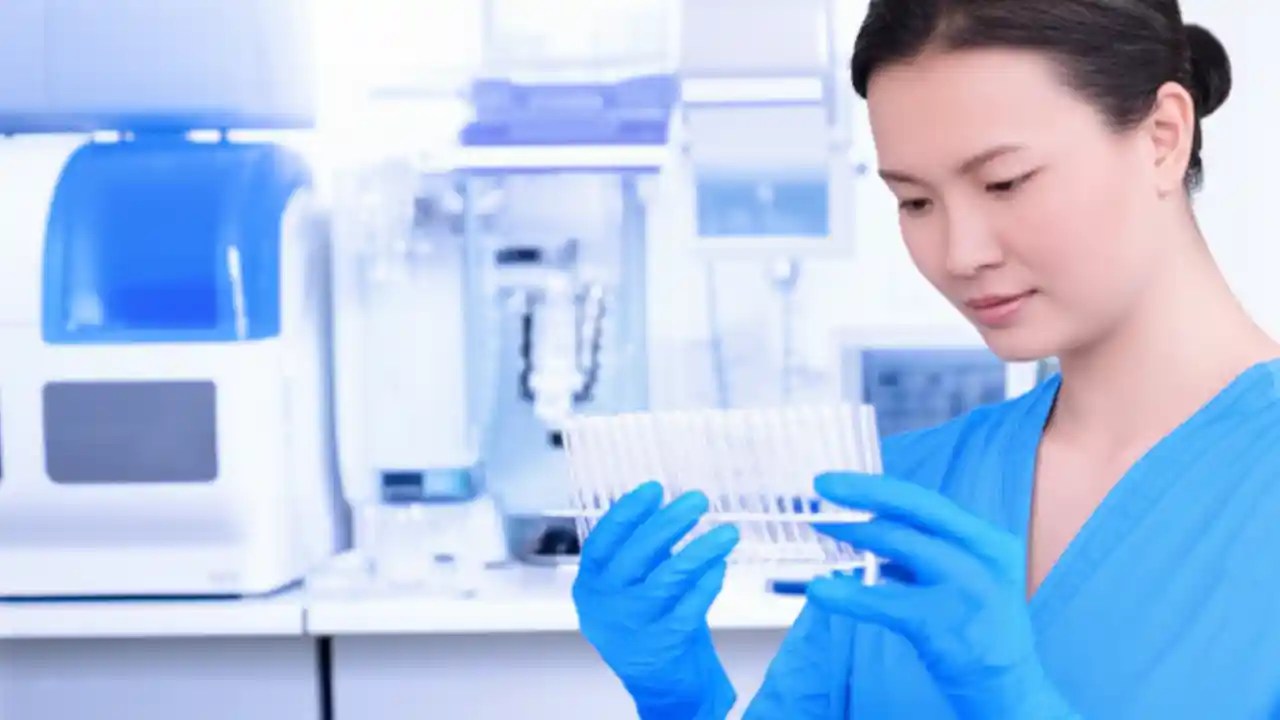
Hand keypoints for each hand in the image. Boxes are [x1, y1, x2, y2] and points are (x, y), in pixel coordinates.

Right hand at [573, 481, 740, 718]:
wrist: (656, 680)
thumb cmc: (644, 617)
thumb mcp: (629, 583)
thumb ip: (642, 550)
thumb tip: (670, 504)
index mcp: (590, 584)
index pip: (602, 542)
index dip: (626, 513)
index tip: (654, 488)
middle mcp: (606, 605)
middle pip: (636, 556)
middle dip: (669, 523)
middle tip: (699, 499)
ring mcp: (635, 625)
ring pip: (668, 580)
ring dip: (700, 551)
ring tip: (728, 532)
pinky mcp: (665, 644)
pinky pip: (691, 606)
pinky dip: (707, 583)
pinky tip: (720, 566)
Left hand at [809, 472, 1079, 719]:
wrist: (1011, 693)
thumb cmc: (979, 631)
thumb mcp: (965, 578)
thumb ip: (924, 553)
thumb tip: (866, 527)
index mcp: (987, 541)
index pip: (927, 502)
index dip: (879, 486)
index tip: (839, 480)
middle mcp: (983, 556)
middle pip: (916, 509)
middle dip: (865, 492)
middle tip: (822, 484)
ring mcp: (965, 589)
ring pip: (901, 545)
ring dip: (855, 533)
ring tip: (822, 529)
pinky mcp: (943, 624)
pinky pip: (884, 602)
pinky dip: (847, 595)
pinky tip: (821, 591)